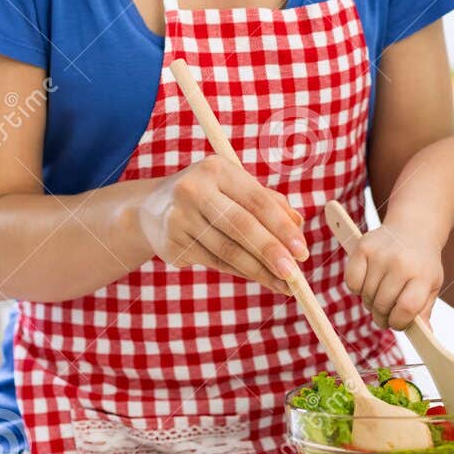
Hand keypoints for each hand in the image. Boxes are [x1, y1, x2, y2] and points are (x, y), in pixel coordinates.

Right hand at [140, 156, 308, 293]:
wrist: (152, 209)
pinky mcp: (171, 244)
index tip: (302, 251)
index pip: (256, 200)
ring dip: (259, 271)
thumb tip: (298, 226)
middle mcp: (194, 190)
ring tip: (283, 284)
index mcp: (217, 169)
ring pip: (228, 250)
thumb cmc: (210, 196)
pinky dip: (240, 272)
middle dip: (271, 252)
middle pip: (241, 226)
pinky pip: (215, 262)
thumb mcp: (236, 189)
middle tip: (294, 275)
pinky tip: (258, 277)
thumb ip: (270, 203)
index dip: (282, 228)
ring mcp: (178, 218)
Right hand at [344, 223, 443, 329]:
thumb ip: (424, 310)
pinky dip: (357, 289)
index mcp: (423, 275)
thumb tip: (424, 333)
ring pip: (366, 296)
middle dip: (383, 317)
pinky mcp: (363, 247)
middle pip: (383, 305)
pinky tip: (369, 282)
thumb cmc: (422, 263)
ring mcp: (381, 254)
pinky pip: (352, 282)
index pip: (406, 309)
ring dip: (371, 302)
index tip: (397, 322)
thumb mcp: (431, 285)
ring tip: (380, 295)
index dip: (399, 323)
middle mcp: (401, 263)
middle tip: (386, 314)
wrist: (414, 228)